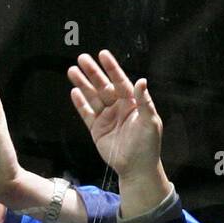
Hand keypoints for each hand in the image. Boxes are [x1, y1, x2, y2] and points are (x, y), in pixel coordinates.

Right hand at [67, 49, 168, 208]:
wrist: (136, 167)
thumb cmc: (148, 145)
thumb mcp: (151, 121)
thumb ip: (145, 101)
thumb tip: (141, 81)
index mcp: (132, 103)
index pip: (120, 81)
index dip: (111, 68)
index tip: (103, 55)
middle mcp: (118, 107)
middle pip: (102, 86)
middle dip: (92, 72)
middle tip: (81, 58)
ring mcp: (106, 118)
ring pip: (92, 97)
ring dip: (82, 84)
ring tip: (72, 71)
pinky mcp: (96, 130)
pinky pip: (86, 114)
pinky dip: (80, 104)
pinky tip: (73, 93)